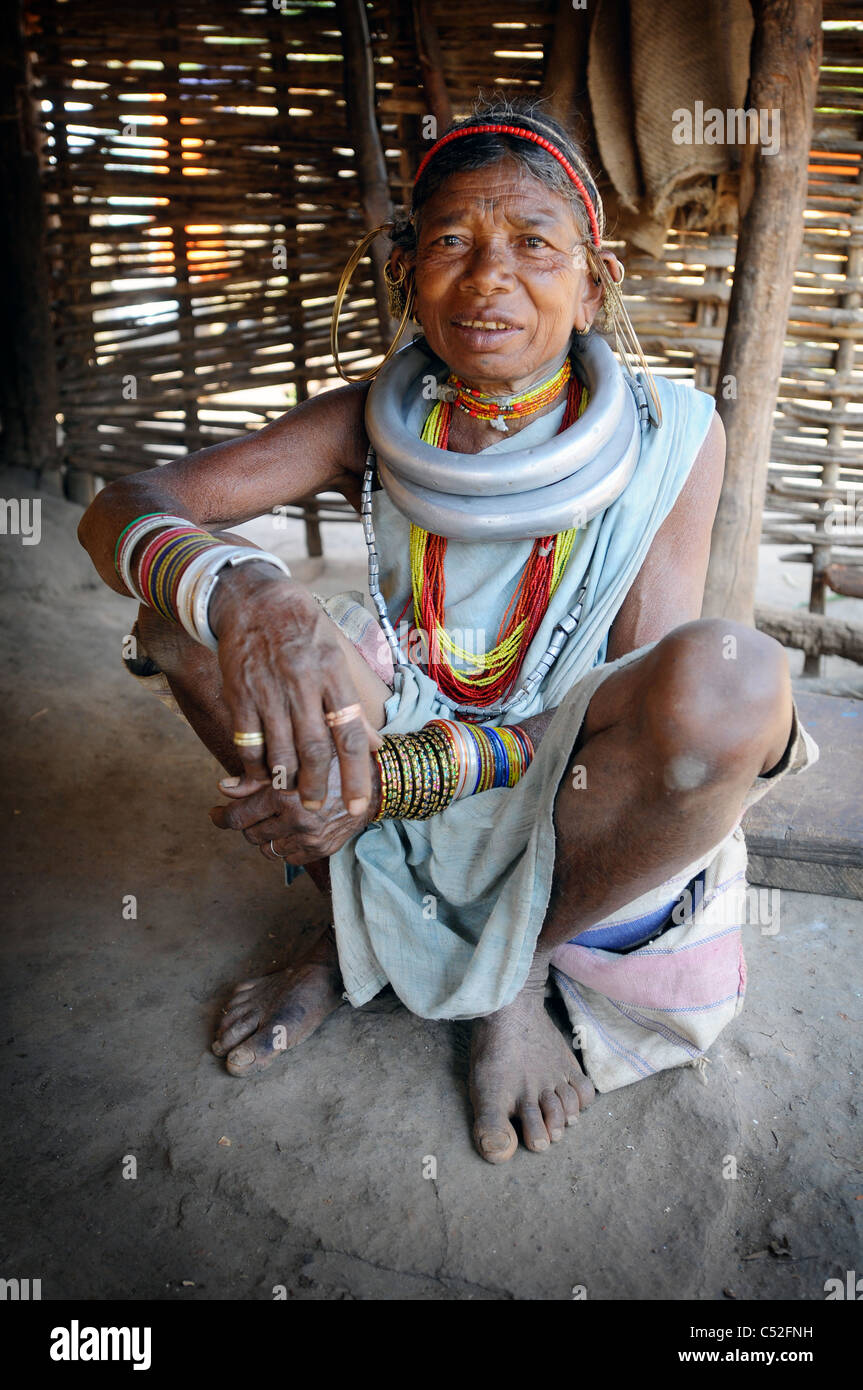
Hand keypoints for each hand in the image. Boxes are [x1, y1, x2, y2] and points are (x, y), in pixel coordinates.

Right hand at [209, 562, 382, 816]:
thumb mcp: (336, 655)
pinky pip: (248, 741)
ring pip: (279, 751)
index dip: (357, 775)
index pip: (351, 733)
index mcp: (332, 673)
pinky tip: (259, 776)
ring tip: (290, 795)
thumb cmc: (302, 629)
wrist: (252, 598)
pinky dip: (254, 766)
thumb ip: (352, 703)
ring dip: (285, 781)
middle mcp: (302, 683)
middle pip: (314, 749)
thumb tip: (377, 745)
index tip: (358, 806)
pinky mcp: (240, 694)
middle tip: (317, 808)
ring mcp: (268, 690)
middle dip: (318, 787)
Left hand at [210, 755, 381, 863]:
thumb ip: (255, 777)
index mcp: (285, 794)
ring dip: (264, 837)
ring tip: (272, 820)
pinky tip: (290, 830)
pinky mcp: (322, 850)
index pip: (239, 817)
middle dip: (246, 823)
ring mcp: (310, 838)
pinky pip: (288, 858)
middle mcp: (296, 820)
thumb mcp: (293, 760)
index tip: (214, 814)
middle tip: (250, 812)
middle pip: (250, 835)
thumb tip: (222, 788)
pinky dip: (284, 846)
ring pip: (267, 849)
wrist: (373, 782)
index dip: (221, 817)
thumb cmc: (329, 762)